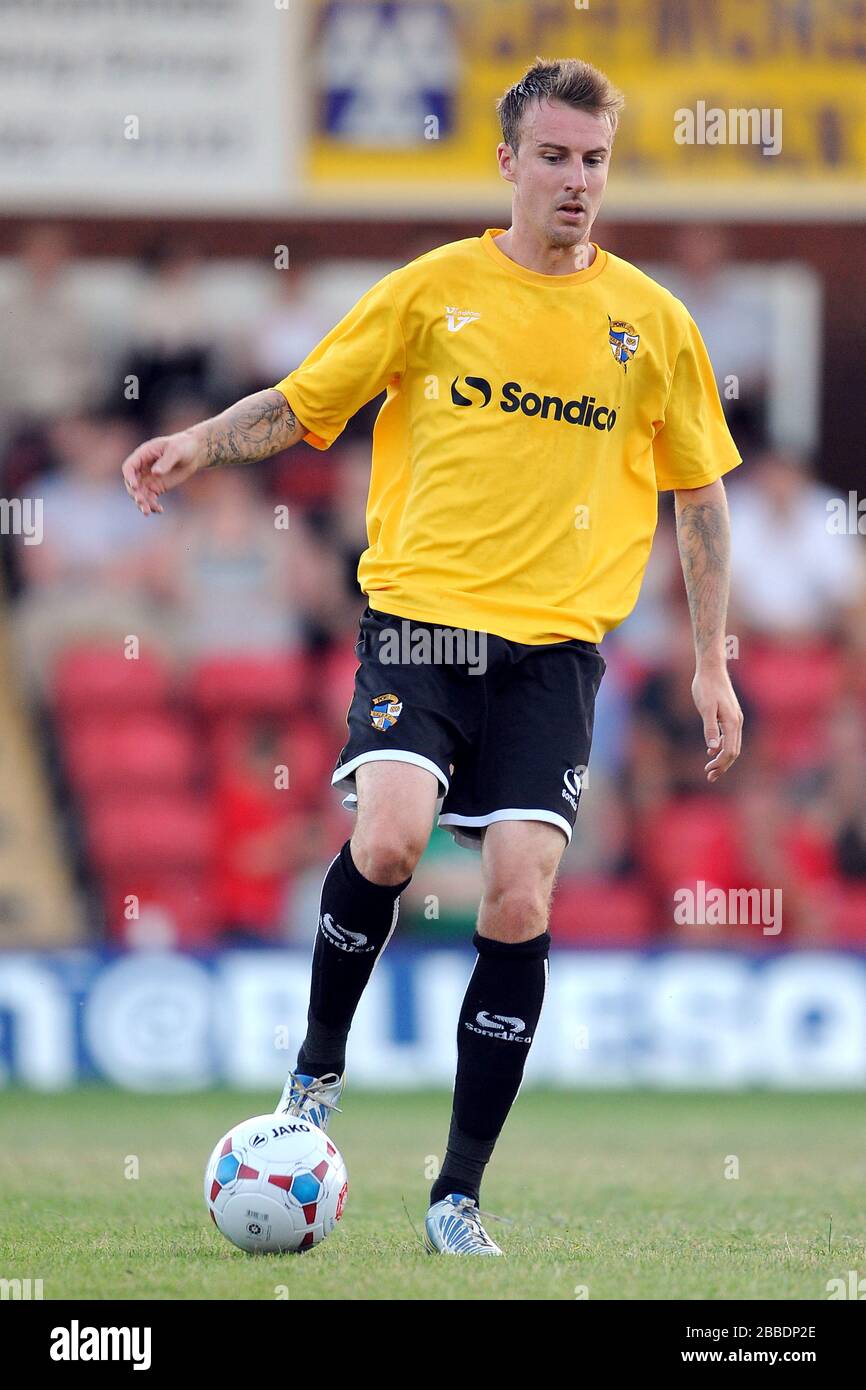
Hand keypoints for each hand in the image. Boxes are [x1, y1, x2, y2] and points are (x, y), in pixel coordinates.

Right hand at [121, 430, 203, 514]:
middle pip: (131, 483)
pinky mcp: (157, 487)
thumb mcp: (176, 451)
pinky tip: (159, 510)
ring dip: (142, 503)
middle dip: (135, 493)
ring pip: (140, 494)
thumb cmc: (183, 446)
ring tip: (148, 512)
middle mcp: (142, 468)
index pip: (129, 467)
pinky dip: (153, 505)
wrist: (193, 453)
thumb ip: (166, 461)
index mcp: (143, 455)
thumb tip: (155, 473)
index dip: (129, 477)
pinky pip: (150, 498)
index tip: (135, 486)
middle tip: (141, 502)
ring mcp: (148, 479)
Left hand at [691, 664, 742, 782]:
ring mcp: (735, 718)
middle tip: (709, 777)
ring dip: (723, 758)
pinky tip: (711, 751)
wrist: (711, 668)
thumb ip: (710, 728)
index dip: (721, 764)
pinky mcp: (730, 714)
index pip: (730, 751)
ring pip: (733, 744)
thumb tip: (713, 749)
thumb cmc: (706, 686)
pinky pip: (730, 736)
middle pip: (734, 751)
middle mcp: (737, 721)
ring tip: (710, 769)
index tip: (708, 772)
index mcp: (732, 722)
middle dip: (723, 766)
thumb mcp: (705, 707)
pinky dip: (722, 747)